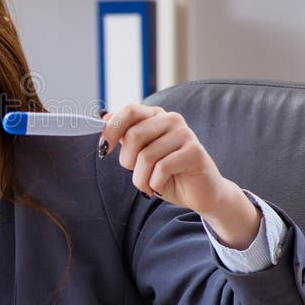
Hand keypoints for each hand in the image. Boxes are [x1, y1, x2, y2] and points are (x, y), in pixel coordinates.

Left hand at [101, 103, 259, 247]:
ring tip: (148, 185)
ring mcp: (185, 134)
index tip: (104, 149)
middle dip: (127, 161)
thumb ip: (126, 136)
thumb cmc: (168, 174)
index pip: (128, 111)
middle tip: (136, 173)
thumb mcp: (141, 154)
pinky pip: (161, 168)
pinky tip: (160, 186)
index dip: (111, 129)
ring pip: (146, 156)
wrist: (200, 193)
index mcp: (156, 116)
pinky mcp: (195, 152)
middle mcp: (171, 119)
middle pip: (134, 135)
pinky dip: (155, 183)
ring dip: (141, 178)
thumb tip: (103, 118)